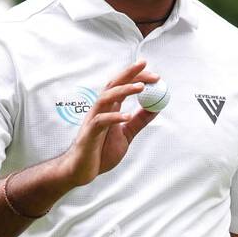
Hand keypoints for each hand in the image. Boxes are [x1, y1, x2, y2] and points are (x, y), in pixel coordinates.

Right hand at [58, 60, 160, 189]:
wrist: (82, 170)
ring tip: (140, 87)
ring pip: (105, 99)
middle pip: (113, 85)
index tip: (153, 73)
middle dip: (129, 74)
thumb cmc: (100, 151)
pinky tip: (127, 117)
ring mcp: (93, 121)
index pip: (122, 86)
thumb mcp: (126, 134)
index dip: (136, 77)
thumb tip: (156, 107)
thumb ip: (139, 121)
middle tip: (146, 66)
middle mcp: (100, 110)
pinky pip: (100, 122)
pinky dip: (113, 117)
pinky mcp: (89, 134)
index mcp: (109, 109)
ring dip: (123, 90)